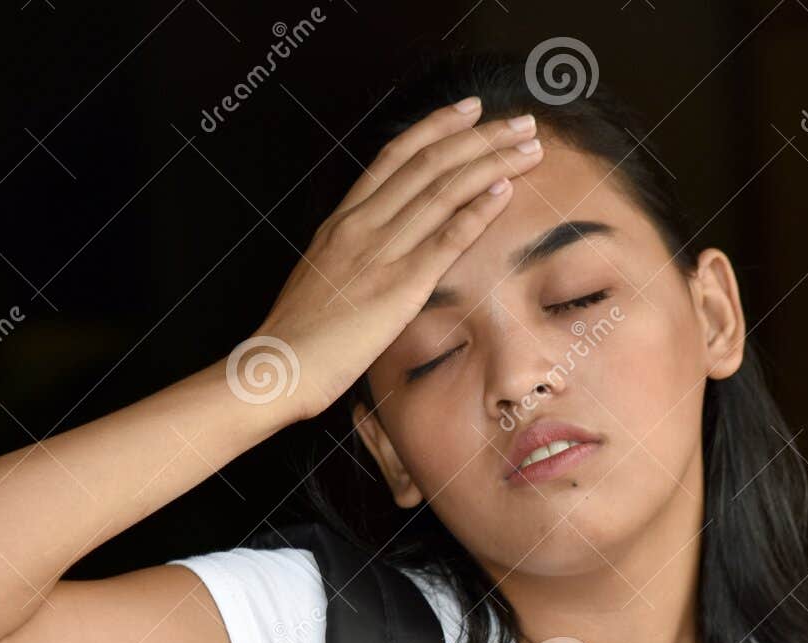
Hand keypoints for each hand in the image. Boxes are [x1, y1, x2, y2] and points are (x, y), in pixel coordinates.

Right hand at [240, 97, 544, 420]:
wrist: (279, 366)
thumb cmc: (296, 339)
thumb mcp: (320, 280)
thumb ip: (350, 260)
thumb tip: (373, 261)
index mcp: (342, 221)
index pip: (395, 157)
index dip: (437, 127)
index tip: (470, 111)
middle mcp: (362, 225)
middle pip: (429, 162)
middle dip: (480, 136)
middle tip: (520, 122)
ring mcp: (380, 252)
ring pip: (444, 189)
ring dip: (492, 161)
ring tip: (529, 144)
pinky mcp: (399, 286)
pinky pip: (446, 237)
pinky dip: (479, 208)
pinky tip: (506, 188)